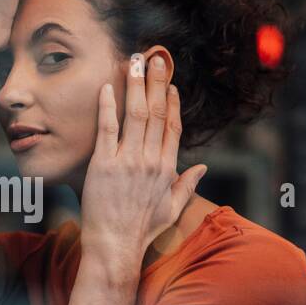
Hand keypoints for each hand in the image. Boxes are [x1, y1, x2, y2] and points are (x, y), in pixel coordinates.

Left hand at [79, 53, 206, 270]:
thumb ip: (187, 185)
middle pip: (157, 113)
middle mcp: (150, 161)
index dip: (172, 102)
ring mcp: (127, 161)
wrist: (115, 246)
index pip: (173, 127)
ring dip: (136, 85)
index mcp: (167, 169)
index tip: (170, 83)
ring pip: (136, 114)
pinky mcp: (103, 165)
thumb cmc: (142, 230)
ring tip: (134, 61)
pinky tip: (108, 87)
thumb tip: (202, 167)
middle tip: (154, 58)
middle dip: (156, 82)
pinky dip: (109, 106)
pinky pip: (108, 128)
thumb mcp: (171, 208)